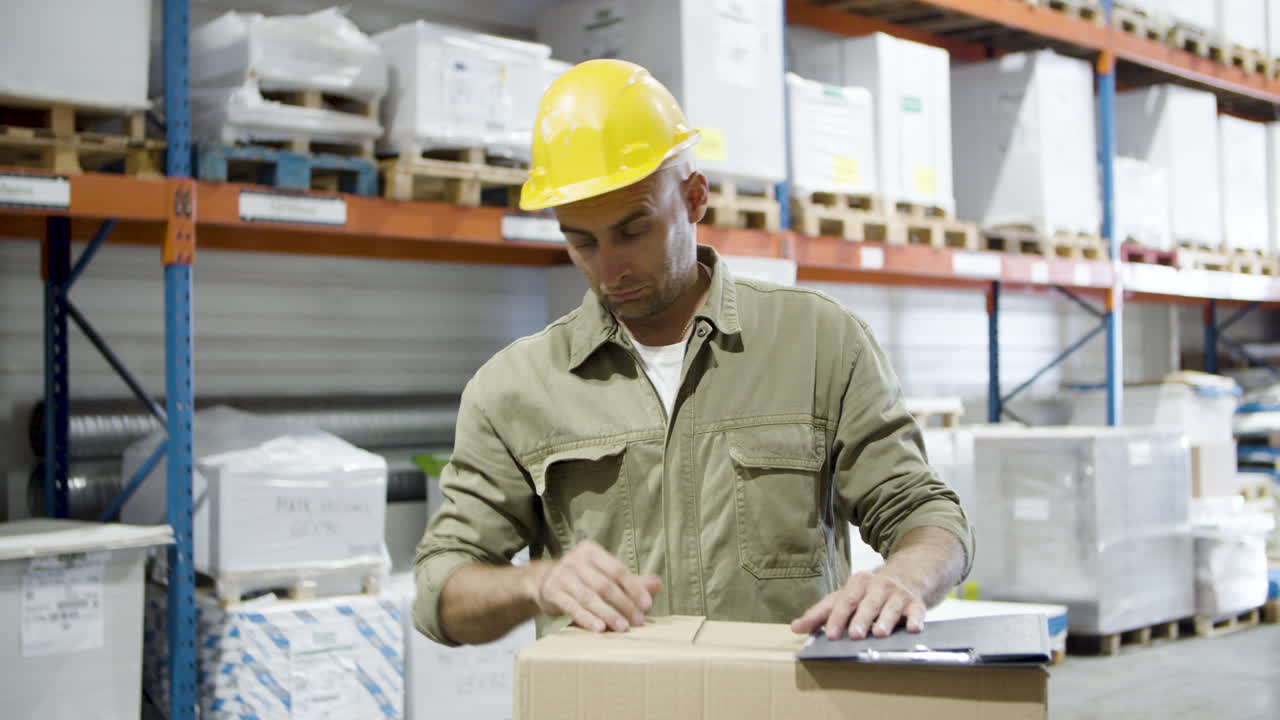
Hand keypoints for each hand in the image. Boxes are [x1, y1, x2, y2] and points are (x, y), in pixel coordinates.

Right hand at [527, 540, 662, 632]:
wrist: (542, 582)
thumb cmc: (581, 579)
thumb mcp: (604, 575)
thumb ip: (631, 581)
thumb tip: (658, 584)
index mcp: (591, 551)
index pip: (617, 570)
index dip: (633, 587)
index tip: (647, 605)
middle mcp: (575, 560)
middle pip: (604, 584)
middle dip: (624, 604)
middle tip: (638, 621)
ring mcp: (561, 575)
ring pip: (589, 597)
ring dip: (608, 614)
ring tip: (622, 628)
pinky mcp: (551, 592)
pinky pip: (572, 607)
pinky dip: (587, 618)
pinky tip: (599, 629)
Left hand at [790, 569, 925, 639]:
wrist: (906, 575)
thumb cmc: (867, 593)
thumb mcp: (843, 598)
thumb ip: (819, 613)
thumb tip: (795, 628)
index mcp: (857, 583)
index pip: (844, 601)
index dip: (837, 618)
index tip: (831, 635)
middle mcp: (878, 585)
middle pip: (867, 603)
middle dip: (861, 619)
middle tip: (855, 635)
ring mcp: (897, 594)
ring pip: (890, 607)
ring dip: (885, 620)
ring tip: (879, 634)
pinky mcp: (916, 603)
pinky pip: (917, 611)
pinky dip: (916, 619)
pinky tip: (914, 629)